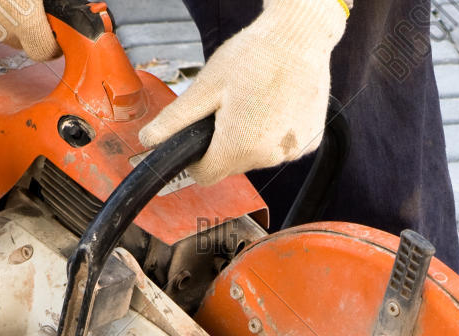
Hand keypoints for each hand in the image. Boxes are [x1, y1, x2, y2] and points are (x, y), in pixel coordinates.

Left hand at [138, 0, 349, 185]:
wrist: (300, 37)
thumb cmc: (254, 55)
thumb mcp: (206, 86)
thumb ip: (176, 119)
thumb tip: (148, 140)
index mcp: (238, 146)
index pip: (206, 176)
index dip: (196, 159)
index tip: (200, 136)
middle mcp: (268, 157)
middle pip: (232, 165)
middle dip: (226, 142)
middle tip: (231, 105)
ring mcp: (293, 152)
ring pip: (258, 156)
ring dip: (252, 137)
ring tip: (256, 101)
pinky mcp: (311, 143)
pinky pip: (283, 147)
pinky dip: (277, 132)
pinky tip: (277, 104)